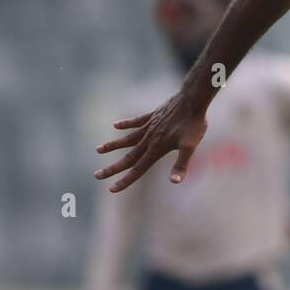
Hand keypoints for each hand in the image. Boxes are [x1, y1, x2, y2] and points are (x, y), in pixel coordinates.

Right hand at [94, 91, 208, 192]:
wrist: (192, 99)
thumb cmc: (193, 124)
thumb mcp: (190, 147)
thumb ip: (181, 165)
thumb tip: (174, 182)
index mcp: (157, 149)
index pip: (138, 169)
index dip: (125, 180)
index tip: (111, 189)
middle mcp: (149, 139)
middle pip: (128, 157)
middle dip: (113, 168)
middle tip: (96, 175)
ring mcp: (149, 126)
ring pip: (127, 139)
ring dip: (113, 145)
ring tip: (98, 150)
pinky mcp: (153, 116)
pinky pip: (136, 121)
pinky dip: (125, 124)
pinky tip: (115, 126)